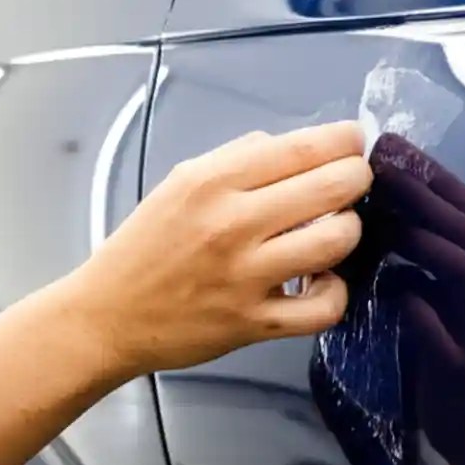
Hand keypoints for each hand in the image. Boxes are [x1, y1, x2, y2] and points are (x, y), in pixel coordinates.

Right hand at [76, 121, 372, 375]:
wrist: (106, 318)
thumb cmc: (143, 251)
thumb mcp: (178, 184)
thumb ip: (234, 160)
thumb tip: (288, 146)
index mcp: (211, 182)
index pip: (301, 147)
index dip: (344, 141)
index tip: (353, 142)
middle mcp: (232, 224)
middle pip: (332, 187)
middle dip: (358, 178)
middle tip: (354, 182)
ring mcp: (246, 276)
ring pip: (337, 241)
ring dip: (350, 230)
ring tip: (336, 230)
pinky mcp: (254, 323)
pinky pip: (323, 308)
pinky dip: (335, 292)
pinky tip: (322, 281)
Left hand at [369, 135, 464, 464]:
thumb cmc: (453, 364)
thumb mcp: (453, 307)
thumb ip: (437, 268)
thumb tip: (395, 219)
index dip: (444, 180)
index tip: (401, 151)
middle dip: (430, 194)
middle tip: (385, 167)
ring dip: (425, 237)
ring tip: (386, 217)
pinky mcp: (463, 368)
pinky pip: (439, 327)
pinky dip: (415, 303)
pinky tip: (391, 289)